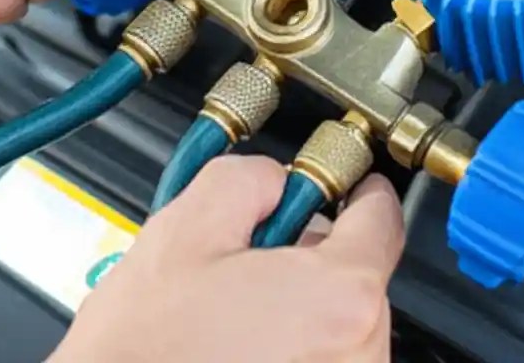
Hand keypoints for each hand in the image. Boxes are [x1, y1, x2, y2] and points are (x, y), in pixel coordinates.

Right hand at [52, 156, 405, 362]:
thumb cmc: (143, 354)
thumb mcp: (185, 231)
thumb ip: (247, 179)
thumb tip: (275, 178)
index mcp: (340, 299)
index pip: (381, 219)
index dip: (356, 189)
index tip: (345, 184)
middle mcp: (359, 353)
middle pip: (355, 277)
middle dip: (307, 258)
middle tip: (248, 260)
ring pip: (337, 324)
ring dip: (297, 308)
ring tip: (229, 316)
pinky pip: (323, 360)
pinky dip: (291, 348)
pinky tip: (237, 348)